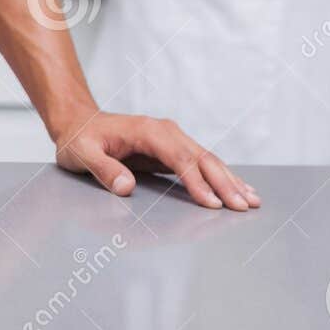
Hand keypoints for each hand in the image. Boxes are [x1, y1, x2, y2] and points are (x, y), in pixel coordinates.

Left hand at [51, 108, 259, 210]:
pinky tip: (239, 189)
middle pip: (201, 157)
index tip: (212, 203)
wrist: (78, 122)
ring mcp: (172, 139)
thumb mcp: (81, 153)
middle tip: (242, 206)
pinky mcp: (173, 150)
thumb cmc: (79, 138)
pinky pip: (201, 163)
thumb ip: (103, 169)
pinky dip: (222, 176)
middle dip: (224, 182)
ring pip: (207, 160)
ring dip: (230, 180)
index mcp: (146, 130)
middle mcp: (165, 131)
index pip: (178, 157)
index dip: (196, 181)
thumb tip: (126, 187)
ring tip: (252, 201)